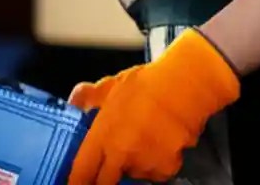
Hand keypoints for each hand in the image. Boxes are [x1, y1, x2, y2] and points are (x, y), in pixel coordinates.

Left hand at [67, 29, 239, 184]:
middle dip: (106, 177)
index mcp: (102, 138)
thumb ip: (88, 96)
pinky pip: (157, 172)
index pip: (81, 174)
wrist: (186, 85)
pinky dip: (158, 163)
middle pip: (106, 182)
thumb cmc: (149, 83)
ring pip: (134, 174)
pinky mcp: (166, 167)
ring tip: (142, 141)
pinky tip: (161, 144)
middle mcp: (120, 157)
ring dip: (134, 165)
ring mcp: (144, 164)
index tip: (77, 180)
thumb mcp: (111, 85)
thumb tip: (74, 101)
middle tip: (111, 166)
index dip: (77, 181)